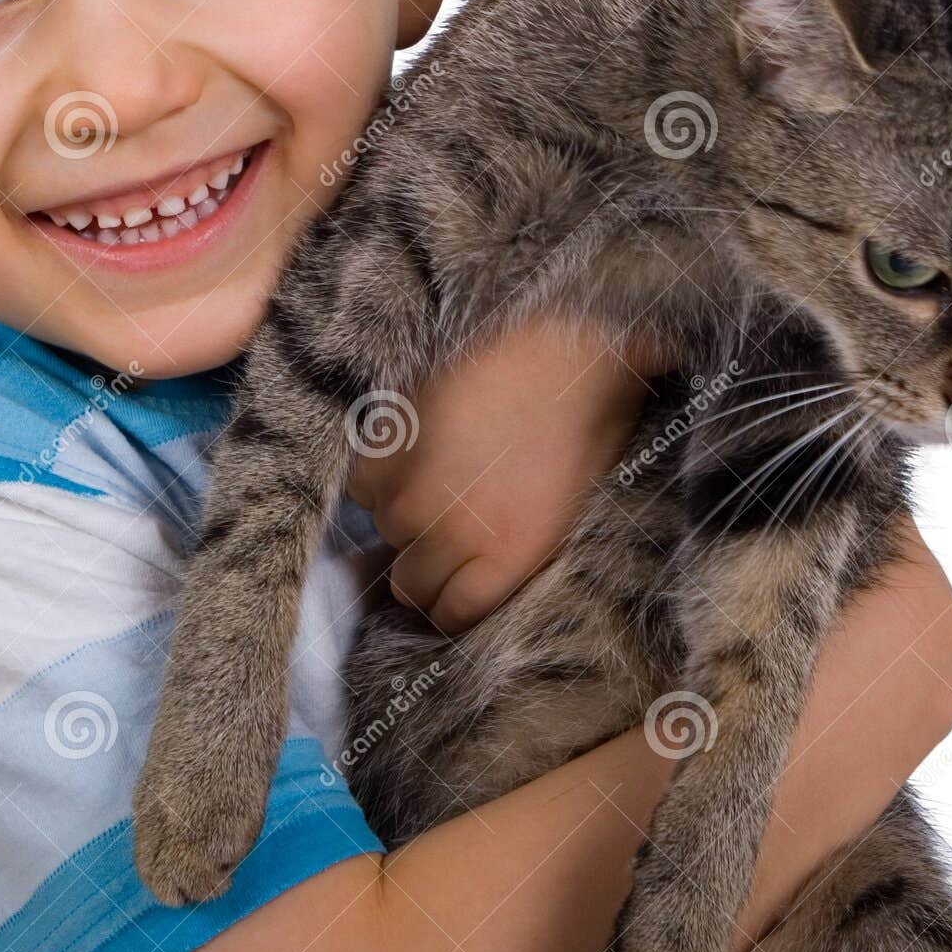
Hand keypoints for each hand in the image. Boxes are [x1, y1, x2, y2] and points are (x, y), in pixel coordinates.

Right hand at [347, 318, 660, 631]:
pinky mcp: (389, 441)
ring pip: (384, 528)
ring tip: (439, 480)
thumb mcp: (575, 504)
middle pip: (409, 584)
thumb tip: (486, 570)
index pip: (449, 615)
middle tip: (448, 533)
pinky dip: (381, 474)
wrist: (564, 337)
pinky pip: (363, 483)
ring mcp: (413, 487)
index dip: (452, 603)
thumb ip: (522, 550)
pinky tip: (414, 451)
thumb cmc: (589, 418)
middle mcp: (453, 532)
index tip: (457, 584)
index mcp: (509, 556)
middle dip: (428, 565)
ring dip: (405, 514)